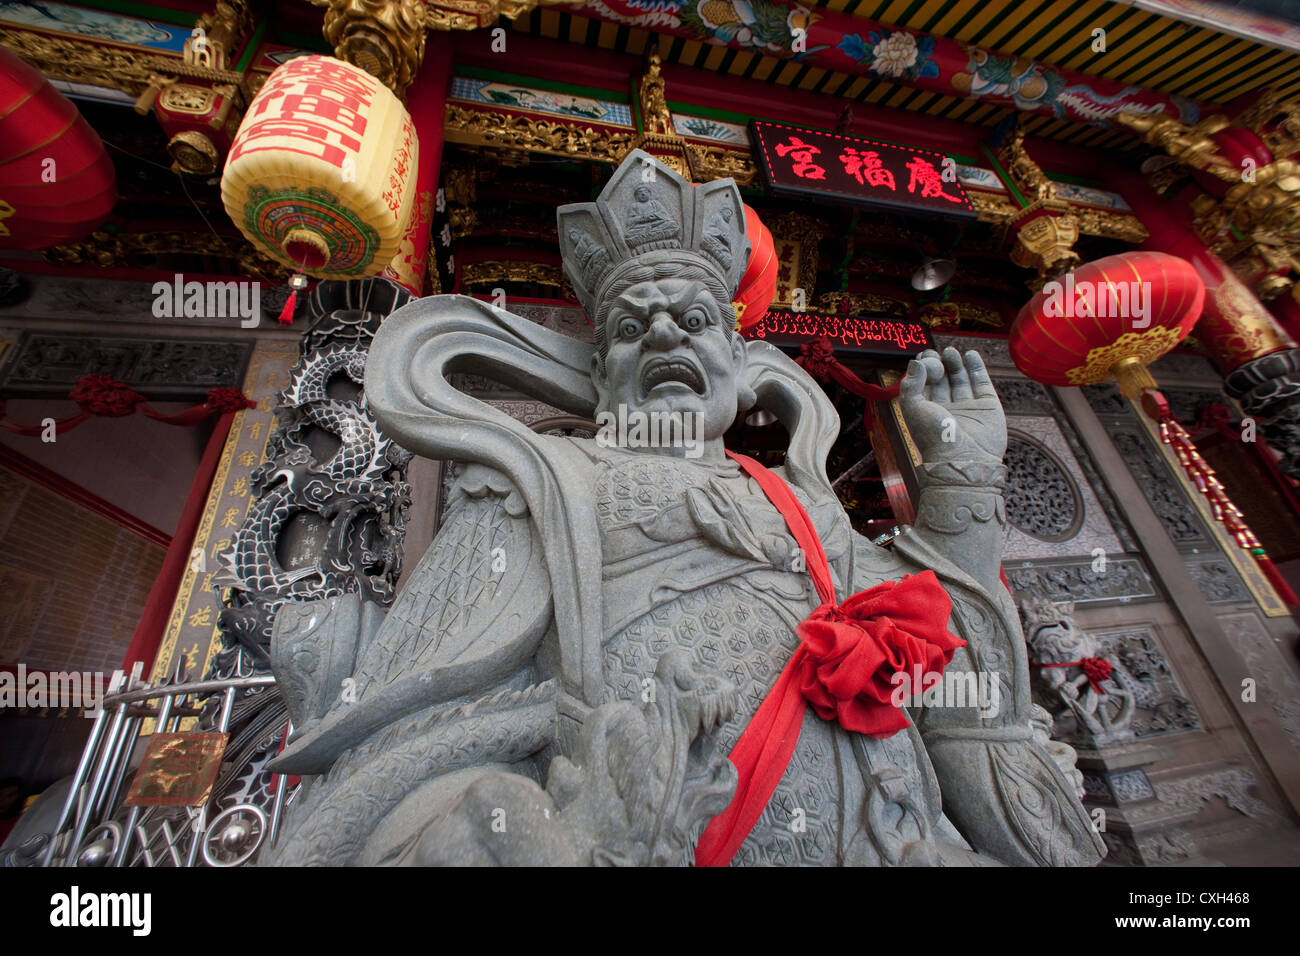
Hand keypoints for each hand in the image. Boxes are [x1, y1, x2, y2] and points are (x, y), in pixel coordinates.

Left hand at [898, 347, 1005, 464]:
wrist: (964, 459)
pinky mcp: (987, 407)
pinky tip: (970, 355)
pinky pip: (981, 383)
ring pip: (961, 380)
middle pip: (942, 380)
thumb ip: (911, 385)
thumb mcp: (913, 409)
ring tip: (951, 352)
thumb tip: (916, 363)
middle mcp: (946, 410)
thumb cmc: (934, 439)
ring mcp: (968, 408)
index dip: (923, 369)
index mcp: (926, 412)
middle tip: (937, 352)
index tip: (924, 357)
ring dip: (955, 363)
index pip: (923, 385)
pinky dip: (976, 368)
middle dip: (939, 364)